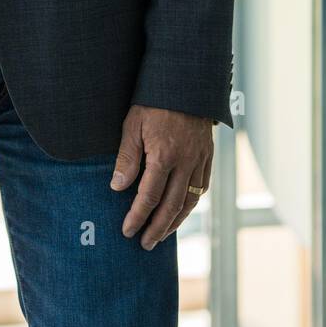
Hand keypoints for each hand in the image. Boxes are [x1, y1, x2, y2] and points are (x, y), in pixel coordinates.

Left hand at [110, 105, 213, 248]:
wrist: (187, 82)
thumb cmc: (154, 101)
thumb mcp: (133, 124)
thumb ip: (127, 157)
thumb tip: (118, 187)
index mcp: (164, 155)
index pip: (149, 196)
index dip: (137, 216)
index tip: (127, 230)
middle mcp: (185, 162)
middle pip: (172, 206)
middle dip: (157, 228)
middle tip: (145, 244)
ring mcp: (199, 159)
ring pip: (190, 200)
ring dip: (176, 221)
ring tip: (162, 234)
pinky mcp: (208, 155)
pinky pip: (202, 186)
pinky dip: (192, 202)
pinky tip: (182, 209)